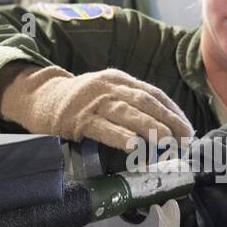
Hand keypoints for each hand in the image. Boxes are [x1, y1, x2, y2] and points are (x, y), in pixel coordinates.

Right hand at [0, 64, 193, 150]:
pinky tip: (133, 146)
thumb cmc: (78, 101)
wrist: (39, 97)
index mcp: (119, 79)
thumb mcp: (106, 94)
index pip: (153, 93)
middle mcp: (109, 86)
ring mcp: (93, 102)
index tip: (187, 129)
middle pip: (145, 102)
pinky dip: (119, 136)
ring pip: (126, 113)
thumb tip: (162, 128)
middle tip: (184, 138)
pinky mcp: (78, 119)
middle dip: (168, 120)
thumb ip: (129, 105)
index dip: (173, 111)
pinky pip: (102, 128)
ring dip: (149, 127)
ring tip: (166, 140)